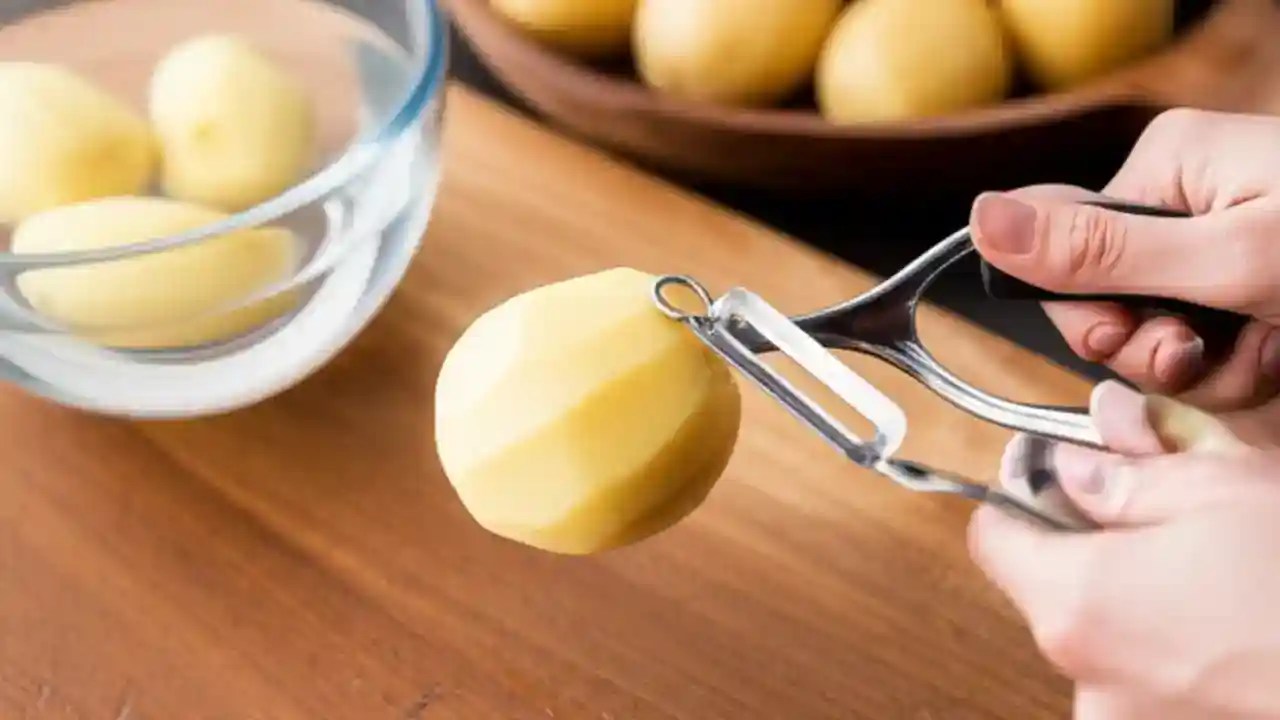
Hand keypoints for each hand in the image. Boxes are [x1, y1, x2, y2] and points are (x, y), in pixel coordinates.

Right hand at [969, 109, 1279, 410]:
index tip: (1148, 345)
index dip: (1094, 320)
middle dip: (1166, 355)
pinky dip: (1252, 368)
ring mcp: (1218, 247)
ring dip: (1220, 371)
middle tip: (1225, 356)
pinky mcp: (1252, 287)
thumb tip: (981, 219)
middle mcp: (1183, 204)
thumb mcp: (1225, 258)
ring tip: (1276, 351)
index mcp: (1164, 169)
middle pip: (1112, 308)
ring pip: (1165, 342)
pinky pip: (1214, 352)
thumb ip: (1100, 252)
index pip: (1066, 258)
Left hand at [974, 381, 1279, 718]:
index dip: (1022, 493)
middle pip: (1046, 582)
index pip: (992, 534)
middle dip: (1092, 540)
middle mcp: (1080, 672)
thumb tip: (1074, 461)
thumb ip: (1122, 473)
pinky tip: (1219, 619)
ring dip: (1133, 592)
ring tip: (1205, 571)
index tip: (1056, 474)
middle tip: (1159, 514)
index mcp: (1072, 602)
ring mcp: (1122, 715)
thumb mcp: (1216, 492)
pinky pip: (1138, 671)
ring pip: (1098, 627)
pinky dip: (1163, 642)